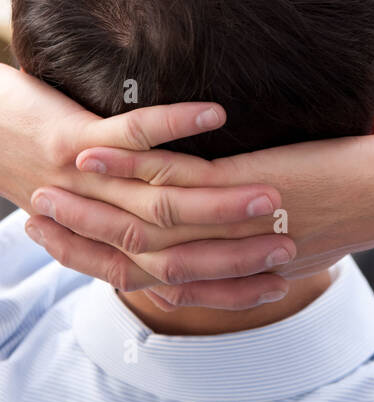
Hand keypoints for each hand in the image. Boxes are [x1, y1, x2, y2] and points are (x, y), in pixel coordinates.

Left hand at [0, 63, 290, 304]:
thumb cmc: (57, 169)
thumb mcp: (106, 209)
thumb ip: (156, 228)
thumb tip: (218, 238)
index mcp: (112, 248)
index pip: (178, 283)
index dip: (228, 288)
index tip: (277, 282)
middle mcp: (102, 227)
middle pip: (179, 251)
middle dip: (237, 252)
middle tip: (289, 244)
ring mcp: (89, 188)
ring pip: (162, 201)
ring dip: (220, 199)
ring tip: (270, 193)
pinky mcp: (77, 146)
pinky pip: (133, 136)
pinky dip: (175, 125)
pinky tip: (215, 113)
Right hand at [23, 100, 373, 311]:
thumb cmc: (373, 196)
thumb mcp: (313, 218)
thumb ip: (276, 218)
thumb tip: (262, 203)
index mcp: (250, 272)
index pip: (168, 284)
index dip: (116, 270)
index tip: (76, 253)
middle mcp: (237, 259)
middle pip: (141, 260)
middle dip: (84, 243)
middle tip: (38, 221)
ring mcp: (239, 225)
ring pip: (145, 222)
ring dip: (91, 206)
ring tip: (50, 187)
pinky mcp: (247, 185)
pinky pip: (173, 180)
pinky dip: (128, 165)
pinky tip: (96, 150)